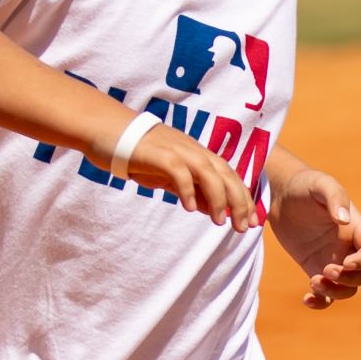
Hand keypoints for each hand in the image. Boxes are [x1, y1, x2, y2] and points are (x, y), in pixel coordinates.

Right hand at [124, 124, 262, 232]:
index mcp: (198, 155)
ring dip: (217, 197)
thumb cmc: (139, 155)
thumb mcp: (171, 176)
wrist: (108, 131)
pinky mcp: (158, 153)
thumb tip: (212, 209)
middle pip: (224, 174)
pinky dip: (187, 189)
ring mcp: (176, 150)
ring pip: (207, 172)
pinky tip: (190, 209)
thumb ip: (192, 190)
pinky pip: (178, 171)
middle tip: (243, 228)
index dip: (243, 198)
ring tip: (219, 222)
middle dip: (238, 201)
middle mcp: (192, 150)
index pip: (229, 176)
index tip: (252, 222)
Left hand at [267, 163, 360, 308]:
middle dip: (350, 280)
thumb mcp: (321, 184)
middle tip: (327, 270)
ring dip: (335, 292)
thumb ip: (335, 197)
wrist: (281, 194)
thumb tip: (344, 220)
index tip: (346, 263)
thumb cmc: (305, 185)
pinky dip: (320, 302)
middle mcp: (348, 247)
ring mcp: (333, 260)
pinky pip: (325, 294)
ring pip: (347, 289)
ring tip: (314, 281)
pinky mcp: (315, 268)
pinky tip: (306, 298)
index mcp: (357, 228)